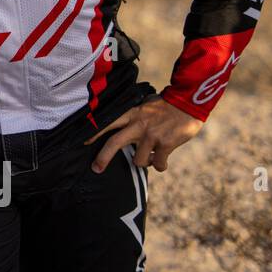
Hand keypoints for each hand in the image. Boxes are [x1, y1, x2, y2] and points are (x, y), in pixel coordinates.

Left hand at [85, 96, 202, 173]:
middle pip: (114, 143)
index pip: (108, 123)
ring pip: (139, 160)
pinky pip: (158, 164)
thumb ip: (134, 116)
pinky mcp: (165, 144)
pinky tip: (163, 161)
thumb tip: (125, 126)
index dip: (94, 133)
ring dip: (145, 162)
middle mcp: (138, 125)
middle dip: (103, 158)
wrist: (189, 102)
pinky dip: (160, 166)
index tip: (83, 143)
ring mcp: (151, 135)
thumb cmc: (166, 104)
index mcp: (132, 114)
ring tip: (151, 156)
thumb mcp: (145, 105)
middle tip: (96, 168)